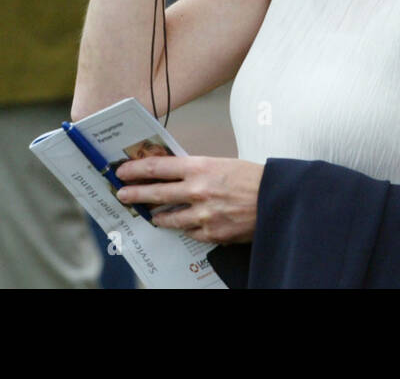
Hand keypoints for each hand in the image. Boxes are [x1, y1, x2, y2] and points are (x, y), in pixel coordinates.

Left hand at [115, 155, 262, 243]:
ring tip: (151, 216)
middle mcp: (197, 190)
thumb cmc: (252, 178)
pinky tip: (186, 224)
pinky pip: (189, 232)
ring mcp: (203, 215)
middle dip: (134, 194)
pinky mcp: (211, 233)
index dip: (136, 170)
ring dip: (157, 216)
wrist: (277, 200)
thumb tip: (173, 174)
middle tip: (122, 194)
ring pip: (168, 218)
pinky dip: (186, 227)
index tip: (123, 171)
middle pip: (155, 193)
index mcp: (200, 167)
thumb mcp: (221, 164)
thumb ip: (196, 170)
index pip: (158, 167)